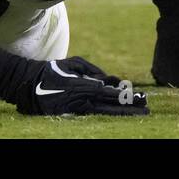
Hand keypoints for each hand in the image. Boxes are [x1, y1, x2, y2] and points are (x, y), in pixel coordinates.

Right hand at [15, 57, 148, 116]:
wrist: (31, 85)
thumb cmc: (54, 70)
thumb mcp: (73, 63)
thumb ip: (93, 70)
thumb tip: (109, 79)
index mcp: (83, 86)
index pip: (109, 92)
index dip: (126, 96)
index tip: (141, 97)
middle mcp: (83, 100)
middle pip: (111, 106)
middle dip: (130, 108)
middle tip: (147, 109)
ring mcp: (78, 109)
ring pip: (105, 113)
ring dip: (123, 113)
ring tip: (140, 114)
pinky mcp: (73, 115)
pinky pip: (95, 114)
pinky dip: (109, 113)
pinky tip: (120, 114)